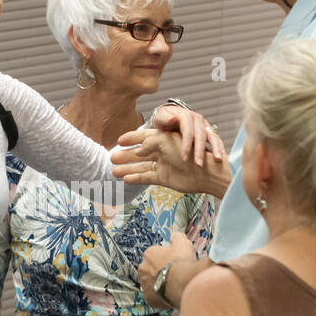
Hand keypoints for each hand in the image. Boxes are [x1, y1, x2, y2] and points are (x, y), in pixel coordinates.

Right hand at [111, 127, 231, 195]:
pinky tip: (125, 179)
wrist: (204, 171)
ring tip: (113, 171)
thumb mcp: (166, 141)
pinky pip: (147, 177)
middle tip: (111, 157)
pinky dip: (136, 178)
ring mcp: (162, 164)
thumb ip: (150, 143)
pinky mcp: (164, 178)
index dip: (131, 138)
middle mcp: (161, 151)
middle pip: (139, 153)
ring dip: (128, 168)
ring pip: (140, 166)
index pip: (143, 136)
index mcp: (162, 138)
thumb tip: (138, 150)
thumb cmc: (188, 152)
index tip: (118, 140)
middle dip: (125, 155)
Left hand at [139, 230, 195, 307]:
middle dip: (160, 270)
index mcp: (149, 254)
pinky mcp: (149, 299)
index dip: (166, 257)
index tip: (174, 261)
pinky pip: (155, 297)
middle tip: (174, 273)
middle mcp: (143, 269)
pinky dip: (161, 296)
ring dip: (160, 283)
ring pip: (152, 283)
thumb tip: (174, 236)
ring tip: (173, 285)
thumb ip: (177, 237)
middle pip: (152, 269)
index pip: (155, 254)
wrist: (182, 283)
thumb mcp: (182, 243)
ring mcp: (145, 285)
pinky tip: (171, 294)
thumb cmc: (181, 262)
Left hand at [147, 106, 226, 167]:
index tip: (183, 158)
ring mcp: (204, 125)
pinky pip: (216, 139)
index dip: (186, 144)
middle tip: (198, 164)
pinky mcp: (209, 131)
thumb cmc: (164, 121)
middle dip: (200, 151)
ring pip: (212, 136)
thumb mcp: (160, 118)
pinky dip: (219, 147)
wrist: (170, 119)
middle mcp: (197, 119)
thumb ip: (164, 119)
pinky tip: (221, 157)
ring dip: (215, 148)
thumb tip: (172, 119)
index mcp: (185, 115)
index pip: (187, 131)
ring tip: (217, 160)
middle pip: (201, 135)